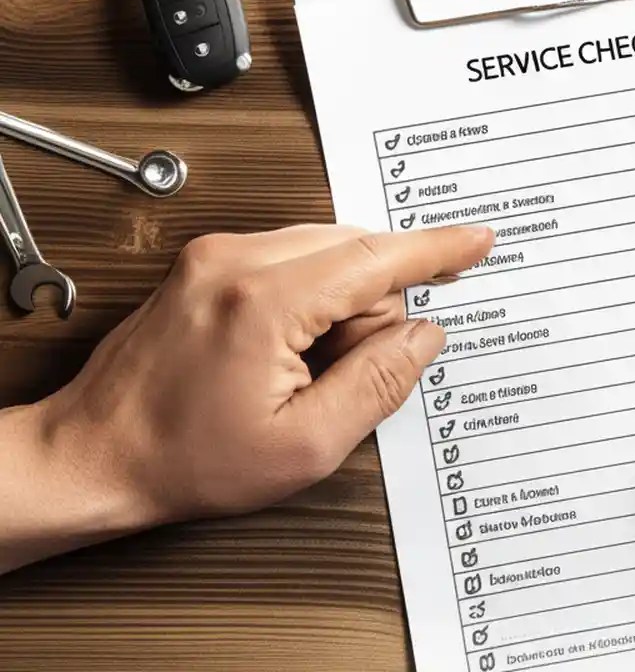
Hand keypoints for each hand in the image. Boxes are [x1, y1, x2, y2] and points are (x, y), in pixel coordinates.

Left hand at [4, 224, 491, 570]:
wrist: (95, 456)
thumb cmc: (184, 458)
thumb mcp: (306, 445)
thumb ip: (379, 382)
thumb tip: (423, 336)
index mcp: (265, 301)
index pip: (377, 257)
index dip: (437, 250)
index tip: (475, 239)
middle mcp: (235, 260)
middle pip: (355, 252)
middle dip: (373, 308)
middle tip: (340, 374)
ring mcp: (215, 256)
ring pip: (325, 254)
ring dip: (340, 305)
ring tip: (302, 372)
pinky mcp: (205, 264)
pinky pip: (291, 259)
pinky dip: (310, 297)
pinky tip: (285, 353)